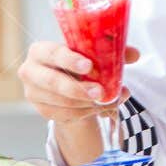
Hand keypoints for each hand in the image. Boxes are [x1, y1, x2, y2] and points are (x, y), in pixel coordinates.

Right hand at [18, 41, 140, 122]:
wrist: (66, 82)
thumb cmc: (77, 62)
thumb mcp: (91, 53)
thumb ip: (111, 51)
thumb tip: (134, 54)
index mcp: (40, 50)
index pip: (52, 53)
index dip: (69, 60)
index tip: (88, 66)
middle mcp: (30, 71)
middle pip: (52, 82)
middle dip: (78, 88)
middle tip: (100, 92)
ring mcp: (33, 94)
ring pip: (61, 102)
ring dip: (86, 103)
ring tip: (105, 100)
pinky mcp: (42, 110)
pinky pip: (65, 115)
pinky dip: (84, 113)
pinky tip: (97, 108)